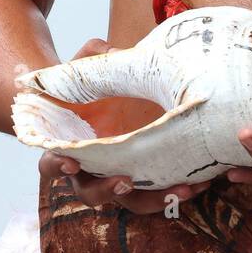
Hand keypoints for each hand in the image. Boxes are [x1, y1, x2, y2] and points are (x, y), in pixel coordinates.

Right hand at [37, 37, 212, 214]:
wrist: (117, 91)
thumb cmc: (95, 80)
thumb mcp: (91, 62)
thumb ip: (95, 56)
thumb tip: (112, 52)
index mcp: (68, 145)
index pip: (52, 162)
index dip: (57, 165)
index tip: (72, 162)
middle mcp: (91, 168)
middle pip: (89, 192)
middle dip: (106, 191)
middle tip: (125, 182)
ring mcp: (119, 174)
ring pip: (130, 200)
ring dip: (153, 200)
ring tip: (179, 189)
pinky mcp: (146, 174)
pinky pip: (158, 191)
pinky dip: (176, 191)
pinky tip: (199, 183)